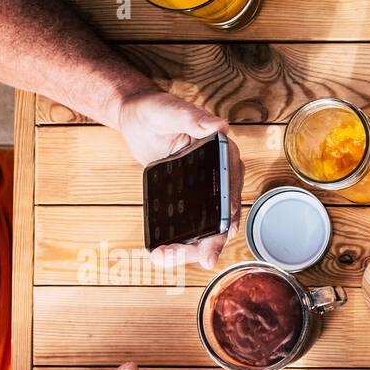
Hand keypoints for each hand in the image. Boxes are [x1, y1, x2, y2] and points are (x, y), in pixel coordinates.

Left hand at [116, 89, 243, 269]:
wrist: (136, 119)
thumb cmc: (153, 110)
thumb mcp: (170, 111)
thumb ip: (192, 117)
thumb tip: (220, 125)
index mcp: (225, 155)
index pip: (232, 189)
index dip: (229, 214)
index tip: (223, 233)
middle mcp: (222, 177)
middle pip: (222, 216)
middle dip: (209, 242)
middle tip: (195, 259)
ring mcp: (208, 192)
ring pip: (207, 228)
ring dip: (190, 249)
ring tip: (164, 259)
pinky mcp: (192, 201)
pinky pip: (191, 226)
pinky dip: (180, 243)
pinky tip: (163, 253)